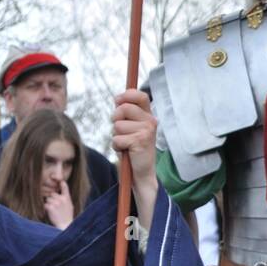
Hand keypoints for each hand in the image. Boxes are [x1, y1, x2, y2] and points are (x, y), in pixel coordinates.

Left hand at [43, 179, 74, 228]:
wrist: (66, 225)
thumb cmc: (67, 215)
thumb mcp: (69, 205)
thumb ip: (65, 198)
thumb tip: (59, 193)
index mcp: (67, 198)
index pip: (64, 187)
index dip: (61, 183)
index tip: (60, 180)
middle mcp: (62, 199)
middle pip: (52, 194)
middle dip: (52, 198)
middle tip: (55, 206)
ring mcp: (56, 203)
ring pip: (47, 199)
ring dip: (48, 204)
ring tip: (54, 210)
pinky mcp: (50, 207)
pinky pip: (45, 204)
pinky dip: (46, 208)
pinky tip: (50, 212)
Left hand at [112, 88, 158, 222]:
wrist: (142, 170)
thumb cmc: (133, 147)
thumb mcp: (131, 127)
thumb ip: (126, 113)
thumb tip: (117, 99)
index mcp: (149, 115)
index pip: (140, 96)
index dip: (127, 95)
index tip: (118, 101)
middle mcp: (150, 121)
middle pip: (123, 108)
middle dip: (116, 119)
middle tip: (122, 131)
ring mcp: (146, 130)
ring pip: (117, 125)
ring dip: (116, 136)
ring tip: (126, 143)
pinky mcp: (140, 141)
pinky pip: (117, 139)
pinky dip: (117, 146)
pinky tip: (126, 151)